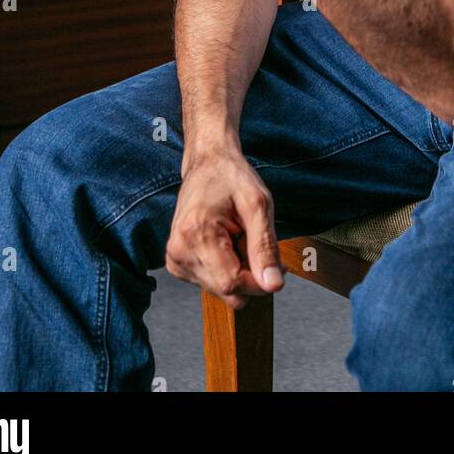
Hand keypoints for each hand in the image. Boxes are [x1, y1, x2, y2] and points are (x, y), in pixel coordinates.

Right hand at [166, 149, 284, 307]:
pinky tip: (227, 244)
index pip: (232, 284)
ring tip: (238, 238)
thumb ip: (266, 248)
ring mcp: (175, 258)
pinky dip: (226, 268)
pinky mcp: (177, 262)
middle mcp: (179, 250)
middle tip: (255, 241)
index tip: (277, 266)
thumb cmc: (231, 177)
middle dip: (250, 274)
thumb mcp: (258, 206)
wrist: (208, 163)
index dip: (260, 281)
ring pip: (221, 290)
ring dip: (239, 270)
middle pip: (226, 291)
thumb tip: (273, 285)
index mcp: (195, 234)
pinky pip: (211, 283)